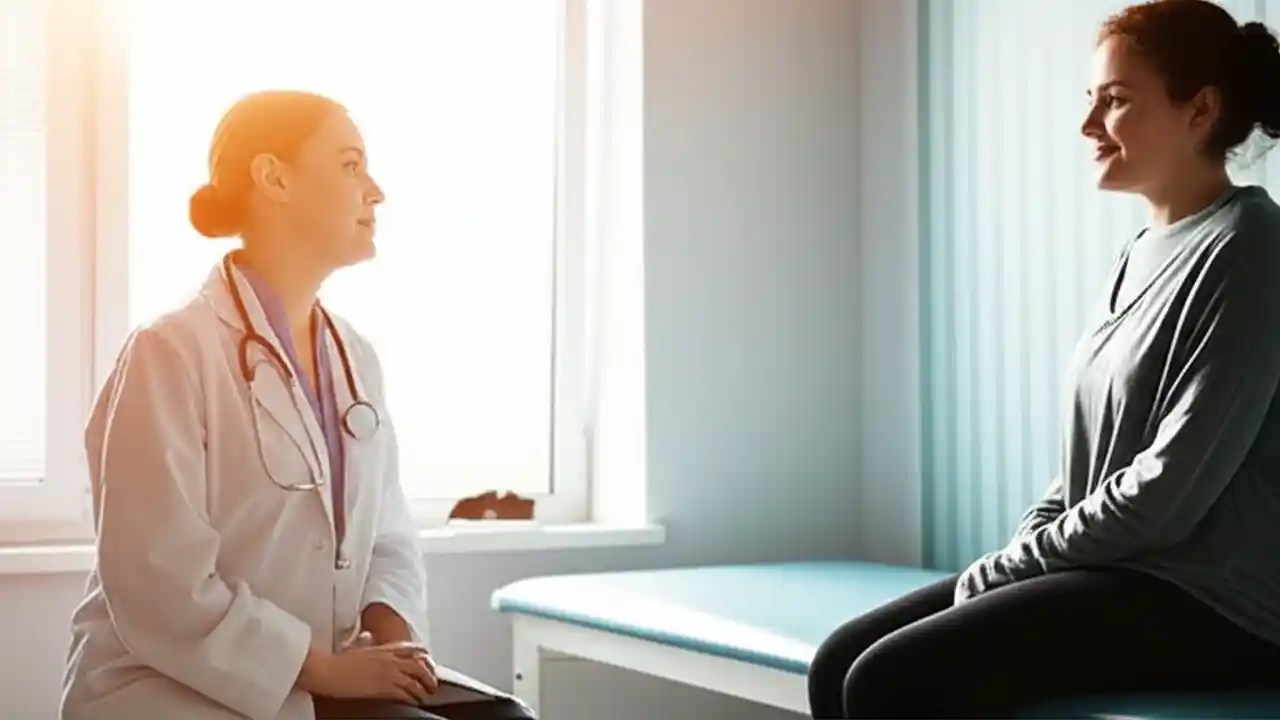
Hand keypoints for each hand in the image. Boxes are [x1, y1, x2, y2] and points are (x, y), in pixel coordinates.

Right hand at [303, 643, 438, 704]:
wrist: (327, 670)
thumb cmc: (336, 661)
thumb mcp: (355, 647)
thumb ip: (365, 642)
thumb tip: (366, 637)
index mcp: (383, 648)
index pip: (412, 649)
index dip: (424, 656)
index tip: (428, 662)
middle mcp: (390, 659)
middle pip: (419, 664)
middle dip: (429, 675)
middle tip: (432, 684)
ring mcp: (388, 672)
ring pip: (416, 680)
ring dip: (424, 689)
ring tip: (426, 696)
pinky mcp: (384, 687)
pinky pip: (406, 693)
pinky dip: (413, 698)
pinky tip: (415, 702)